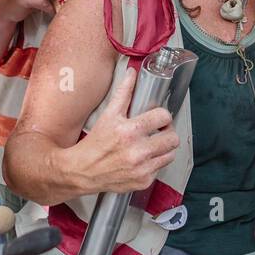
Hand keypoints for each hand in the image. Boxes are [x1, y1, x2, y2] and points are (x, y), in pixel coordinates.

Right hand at [65, 67, 178, 195]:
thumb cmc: (94, 143)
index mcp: (129, 131)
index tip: (158, 118)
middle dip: (167, 132)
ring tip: (152, 145)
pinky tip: (142, 160)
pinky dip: (154, 164)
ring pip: (170, 154)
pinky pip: (160, 169)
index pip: (164, 117)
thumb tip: (132, 73)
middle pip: (173, 138)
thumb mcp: (108, 115)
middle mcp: (137, 151)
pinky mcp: (142, 181)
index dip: (163, 116)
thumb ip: (124, 93)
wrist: (81, 171)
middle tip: (159, 132)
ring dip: (164, 149)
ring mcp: (141, 168)